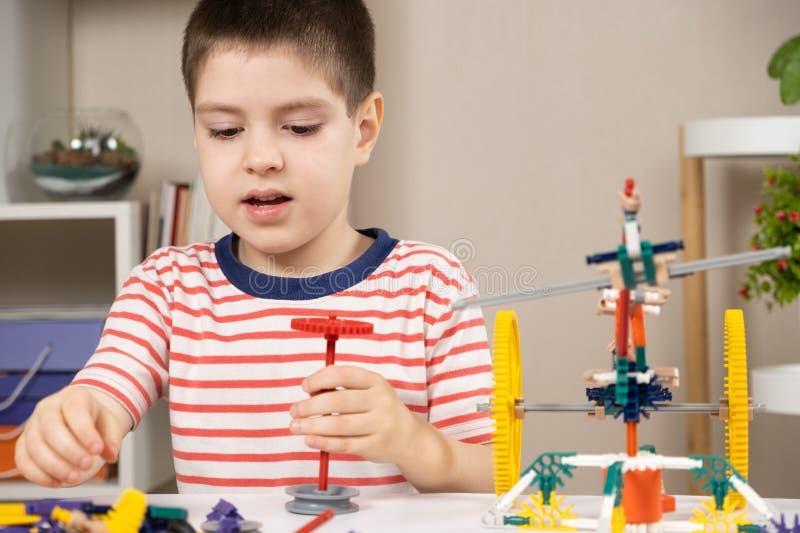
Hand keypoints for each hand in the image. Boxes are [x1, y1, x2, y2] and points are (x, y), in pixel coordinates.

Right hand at [15, 385, 131, 486]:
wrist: (79, 418)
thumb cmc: (94, 420)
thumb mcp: (109, 423)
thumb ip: (112, 438)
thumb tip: (112, 455)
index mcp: (72, 396)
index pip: (74, 409)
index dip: (84, 431)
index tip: (97, 450)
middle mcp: (48, 408)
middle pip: (50, 427)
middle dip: (69, 450)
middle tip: (87, 466)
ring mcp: (32, 425)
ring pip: (34, 445)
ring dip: (54, 466)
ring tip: (75, 478)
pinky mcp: (23, 444)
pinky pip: (23, 460)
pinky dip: (38, 475)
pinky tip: (57, 482)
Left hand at [289, 365, 420, 464]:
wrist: (408, 438)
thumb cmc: (379, 410)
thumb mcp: (369, 391)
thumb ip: (342, 388)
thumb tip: (310, 391)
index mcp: (376, 382)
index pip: (343, 374)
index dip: (320, 378)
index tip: (304, 386)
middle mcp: (380, 401)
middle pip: (338, 401)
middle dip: (310, 406)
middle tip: (293, 410)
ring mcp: (380, 424)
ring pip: (339, 425)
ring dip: (312, 425)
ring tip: (295, 426)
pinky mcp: (375, 445)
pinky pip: (344, 444)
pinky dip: (323, 442)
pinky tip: (309, 440)